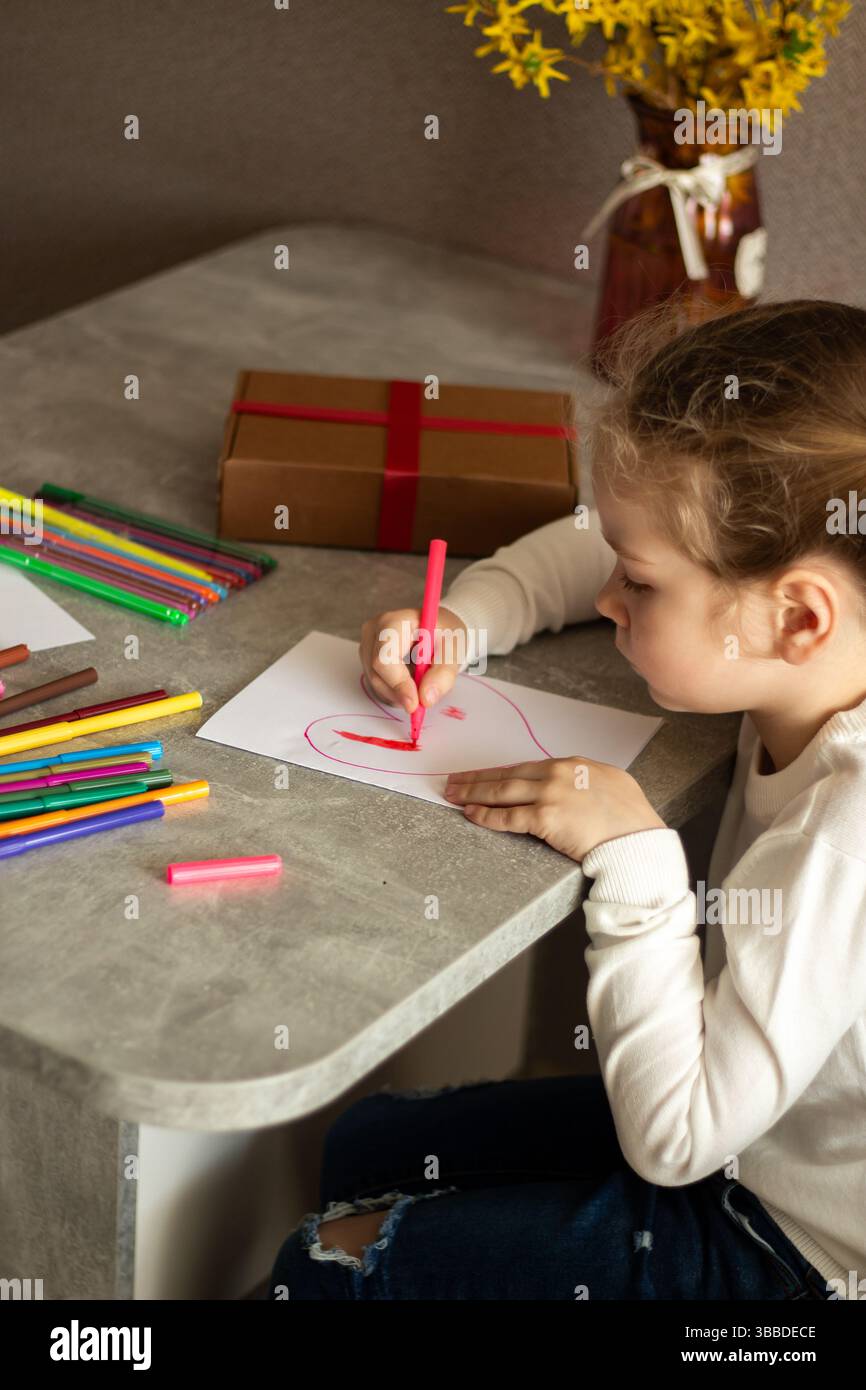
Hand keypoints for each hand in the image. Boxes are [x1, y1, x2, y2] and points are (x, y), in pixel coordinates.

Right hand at [359, 606, 468, 714]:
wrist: (439, 629)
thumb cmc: (445, 635)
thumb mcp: (453, 651)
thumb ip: (442, 675)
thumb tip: (425, 698)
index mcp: (394, 621)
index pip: (384, 658)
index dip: (398, 683)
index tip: (415, 703)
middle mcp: (374, 630)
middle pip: (377, 673)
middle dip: (400, 693)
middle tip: (422, 701)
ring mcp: (367, 644)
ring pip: (375, 682)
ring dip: (398, 693)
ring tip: (420, 683)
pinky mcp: (367, 657)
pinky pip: (375, 683)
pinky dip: (394, 691)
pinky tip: (410, 683)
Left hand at [443, 756, 665, 862]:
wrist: (637, 839)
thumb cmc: (631, 818)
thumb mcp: (610, 784)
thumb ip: (584, 780)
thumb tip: (569, 786)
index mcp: (572, 764)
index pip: (525, 767)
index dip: (500, 771)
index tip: (482, 774)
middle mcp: (557, 774)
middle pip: (507, 775)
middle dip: (476, 778)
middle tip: (453, 780)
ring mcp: (550, 795)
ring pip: (501, 792)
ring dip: (472, 793)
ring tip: (452, 794)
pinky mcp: (545, 819)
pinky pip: (507, 817)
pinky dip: (485, 815)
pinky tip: (469, 813)